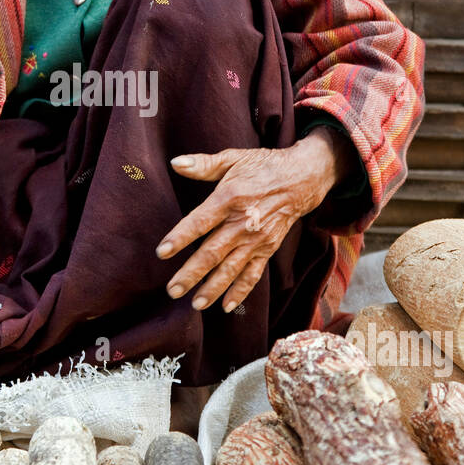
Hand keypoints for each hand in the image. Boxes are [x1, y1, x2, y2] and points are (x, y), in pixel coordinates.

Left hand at [155, 130, 353, 312]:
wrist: (301, 179)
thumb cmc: (262, 166)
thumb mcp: (233, 158)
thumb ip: (203, 164)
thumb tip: (175, 163)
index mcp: (230, 198)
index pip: (200, 222)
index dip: (180, 237)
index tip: (162, 252)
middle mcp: (242, 223)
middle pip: (213, 252)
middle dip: (191, 274)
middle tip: (173, 290)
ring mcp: (256, 239)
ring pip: (231, 269)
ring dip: (212, 288)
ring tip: (195, 304)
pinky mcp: (267, 249)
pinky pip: (253, 274)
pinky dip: (241, 291)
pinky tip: (226, 306)